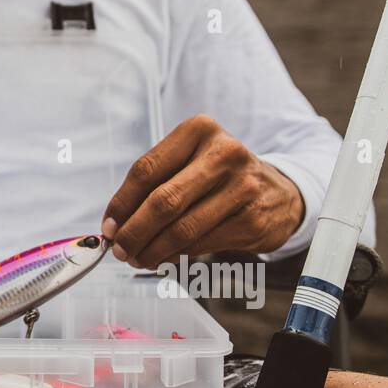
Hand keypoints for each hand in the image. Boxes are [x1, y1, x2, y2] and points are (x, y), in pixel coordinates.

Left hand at [100, 115, 303, 267]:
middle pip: (164, 200)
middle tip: (120, 249)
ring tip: (137, 257)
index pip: (147, 169)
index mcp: (199, 130)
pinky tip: (164, 258)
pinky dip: (176, 255)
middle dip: (134, 231)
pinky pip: (201, 243)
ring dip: (152, 249)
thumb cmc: (221, 176)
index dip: (122, 202)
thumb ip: (155, 184)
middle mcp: (224, 153)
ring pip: (182, 227)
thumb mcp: (191, 161)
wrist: (279, 191)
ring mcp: (242, 187)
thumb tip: (116, 223)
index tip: (109, 225)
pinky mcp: (252, 219)